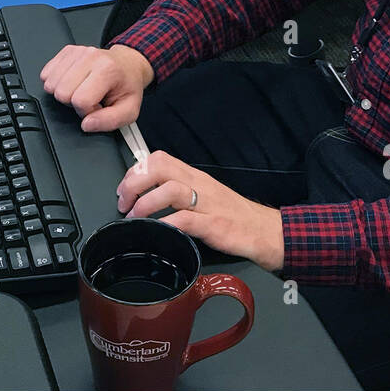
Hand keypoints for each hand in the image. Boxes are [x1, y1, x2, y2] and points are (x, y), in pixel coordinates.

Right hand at [40, 43, 154, 132]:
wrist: (127, 65)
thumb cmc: (127, 86)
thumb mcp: (129, 110)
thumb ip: (109, 121)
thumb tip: (86, 125)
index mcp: (107, 70)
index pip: (80, 100)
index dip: (87, 111)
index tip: (98, 107)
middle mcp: (90, 57)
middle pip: (61, 92)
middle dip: (74, 102)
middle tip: (90, 98)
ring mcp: (76, 52)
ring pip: (50, 84)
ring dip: (65, 92)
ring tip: (82, 90)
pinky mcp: (66, 51)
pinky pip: (46, 74)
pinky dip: (57, 82)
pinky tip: (73, 82)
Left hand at [116, 151, 284, 272]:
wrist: (265, 231)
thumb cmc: (233, 215)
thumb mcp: (203, 196)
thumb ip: (178, 191)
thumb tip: (146, 194)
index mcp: (194, 176)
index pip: (159, 159)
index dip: (135, 171)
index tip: (124, 189)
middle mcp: (199, 184)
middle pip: (160, 168)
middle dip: (134, 184)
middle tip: (124, 202)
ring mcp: (207, 204)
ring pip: (170, 190)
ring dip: (146, 204)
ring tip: (135, 218)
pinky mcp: (214, 225)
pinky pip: (186, 220)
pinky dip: (167, 224)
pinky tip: (158, 230)